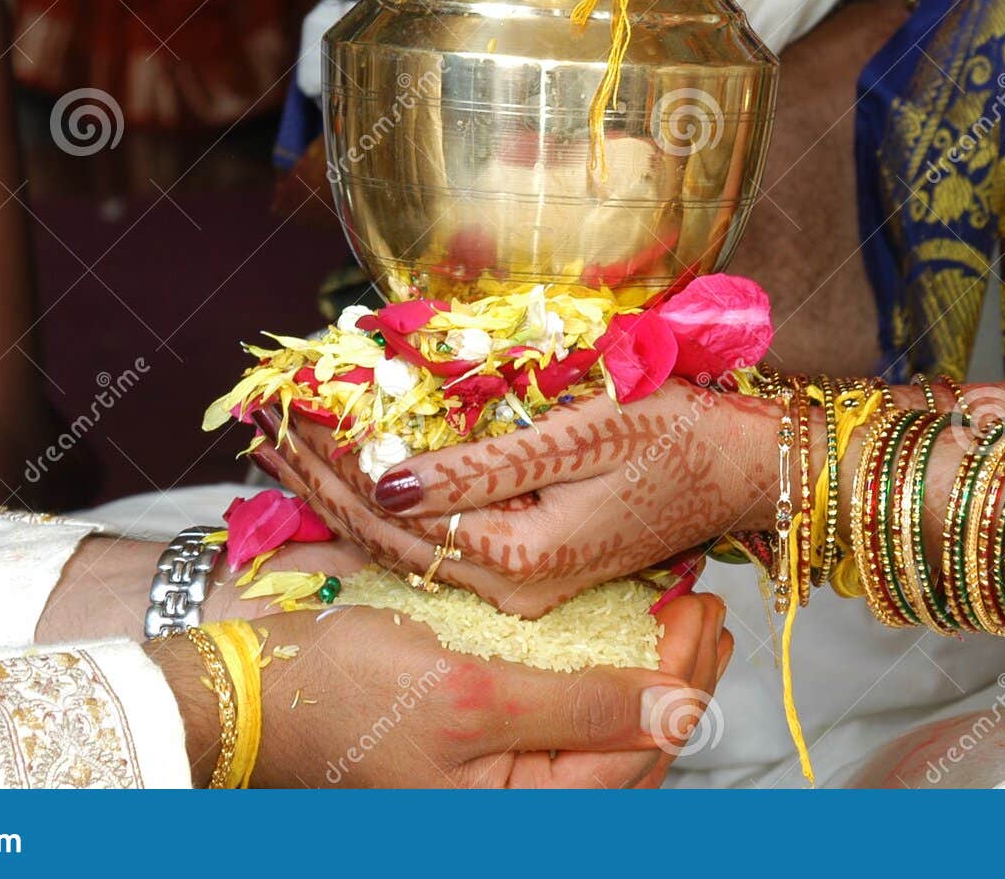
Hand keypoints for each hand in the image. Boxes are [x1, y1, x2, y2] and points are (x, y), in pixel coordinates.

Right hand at [154, 590, 730, 787]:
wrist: (253, 691)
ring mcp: (499, 782)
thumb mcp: (470, 695)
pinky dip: (603, 682)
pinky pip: (563, 727)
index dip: (682, 680)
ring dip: (648, 678)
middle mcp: (515, 810)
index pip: (634, 751)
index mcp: (516, 818)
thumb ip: (577, 707)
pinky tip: (621, 643)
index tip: (704, 611)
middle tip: (707, 608)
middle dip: (678, 678)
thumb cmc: (345, 693)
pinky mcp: (482, 749)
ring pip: (603, 739)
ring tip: (680, 621)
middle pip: (629, 752)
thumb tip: (679, 707)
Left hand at [252, 381, 778, 615]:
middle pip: (385, 537)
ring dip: (341, 495)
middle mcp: (511, 589)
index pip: (393, 514)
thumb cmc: (681, 438)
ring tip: (284, 451)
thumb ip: (484, 466)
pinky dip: (385, 505)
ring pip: (403, 542)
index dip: (332, 465)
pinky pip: (436, 540)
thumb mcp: (586, 435)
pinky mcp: (529, 570)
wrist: (745, 473)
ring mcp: (519, 586)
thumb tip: (389, 475)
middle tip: (259, 431)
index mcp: (520, 560)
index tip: (283, 416)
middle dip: (317, 482)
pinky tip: (351, 481)